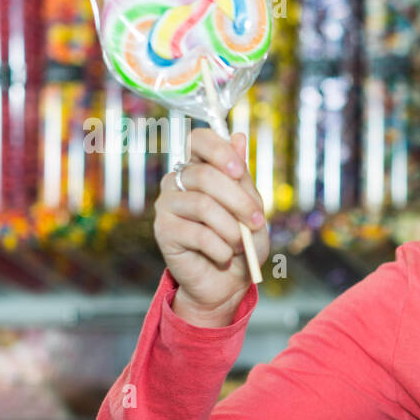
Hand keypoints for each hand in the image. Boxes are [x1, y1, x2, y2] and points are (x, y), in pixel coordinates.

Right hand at [153, 128, 269, 323]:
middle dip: (239, 201)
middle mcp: (178, 180)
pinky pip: (198, 234)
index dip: (218, 150)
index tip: (239, 172)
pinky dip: (220, 249)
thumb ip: (243, 178)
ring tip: (239, 245)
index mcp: (200, 168)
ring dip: (231, 229)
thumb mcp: (251, 209)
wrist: (227, 282)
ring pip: (203, 205)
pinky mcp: (163, 230)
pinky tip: (224, 257)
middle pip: (205, 175)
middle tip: (257, 222)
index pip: (199, 139)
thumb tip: (239, 137)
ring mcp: (167, 204)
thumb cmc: (241, 241)